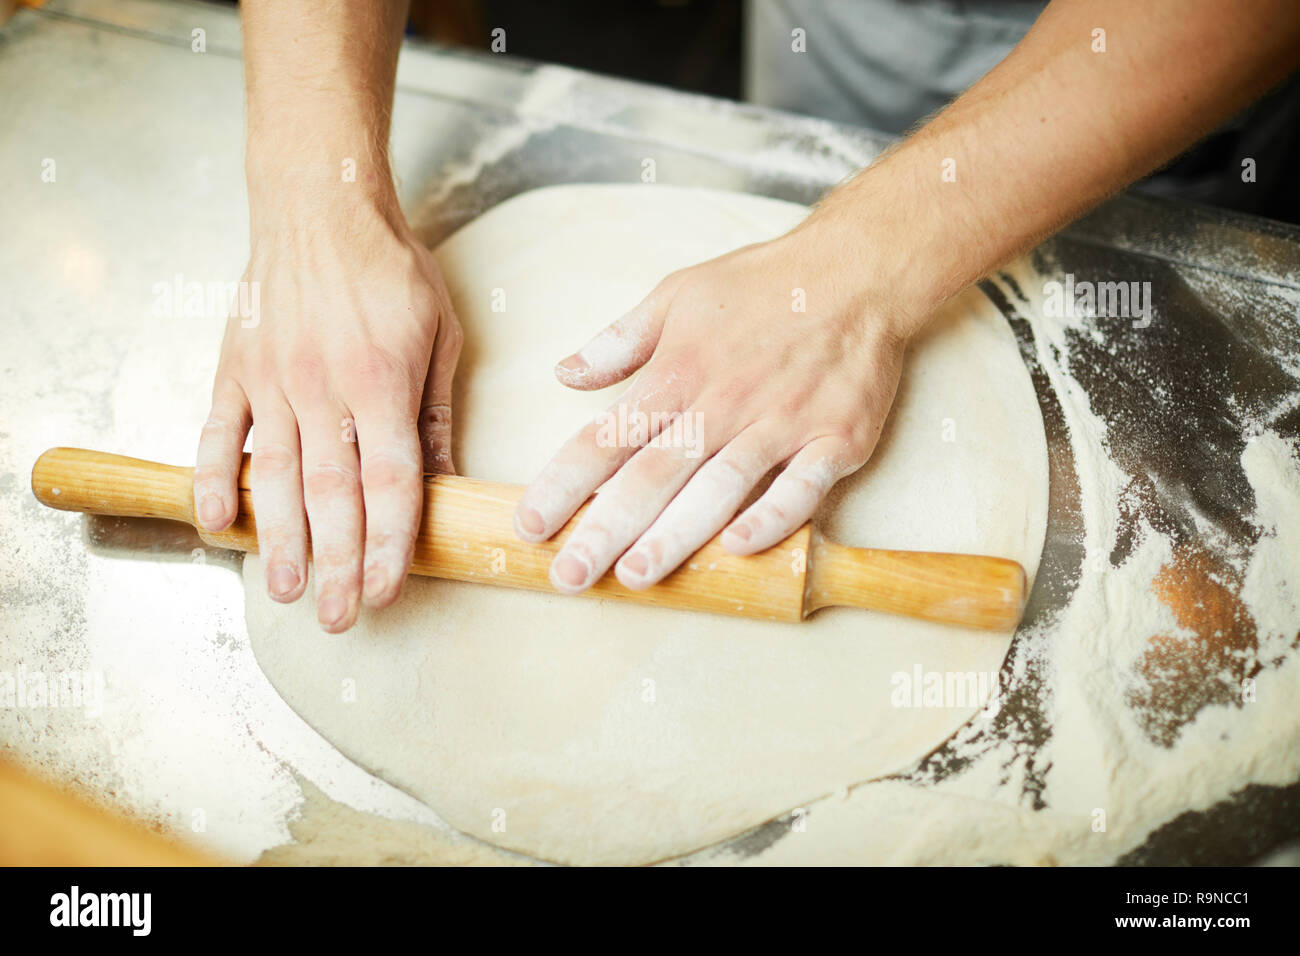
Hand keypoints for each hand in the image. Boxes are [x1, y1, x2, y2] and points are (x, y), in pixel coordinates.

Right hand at [194, 196, 461, 631]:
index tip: (390, 588)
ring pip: (271, 476)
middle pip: (330, 495)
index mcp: (383, 382)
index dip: (390, 544)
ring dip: (279, 541)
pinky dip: (212, 481)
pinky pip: (216, 433)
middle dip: (338, 564)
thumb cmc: (390, 267)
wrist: (320, 202)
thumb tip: (448, 481)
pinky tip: (218, 525)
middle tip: (341, 618)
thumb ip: (435, 413)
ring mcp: (271, 378)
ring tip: (287, 592)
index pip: (388, 483)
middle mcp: (323, 387)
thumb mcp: (440, 334)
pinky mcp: (234, 367)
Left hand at [512, 222, 906, 592]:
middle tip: (570, 575)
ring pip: (719, 486)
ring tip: (636, 575)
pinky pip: (801, 486)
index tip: (528, 525)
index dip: (563, 483)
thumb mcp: (676, 295)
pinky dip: (771, 517)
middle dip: (605, 528)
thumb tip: (564, 374)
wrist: (857, 269)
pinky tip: (737, 548)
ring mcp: (781, 422)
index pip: (606, 437)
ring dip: (676, 533)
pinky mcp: (835, 438)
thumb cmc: (761, 286)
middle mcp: (723, 402)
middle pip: (653, 473)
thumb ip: (619, 342)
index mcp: (677, 372)